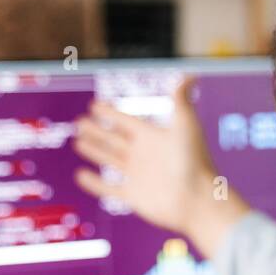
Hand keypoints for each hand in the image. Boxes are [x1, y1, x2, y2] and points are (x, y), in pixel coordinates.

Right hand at [72, 77, 247, 255]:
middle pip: (115, 139)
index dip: (110, 113)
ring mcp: (138, 176)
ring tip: (78, 142)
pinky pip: (109, 189)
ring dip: (94, 151)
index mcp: (154, 137)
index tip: (94, 104)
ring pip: (110, 160)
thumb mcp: (185, 124)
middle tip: (79, 122)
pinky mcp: (133, 197)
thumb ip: (181, 99)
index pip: (126, 121)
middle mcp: (144, 155)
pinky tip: (80, 175)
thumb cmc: (194, 161)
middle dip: (97, 130)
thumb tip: (189, 74)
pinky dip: (94, 184)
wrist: (197, 200)